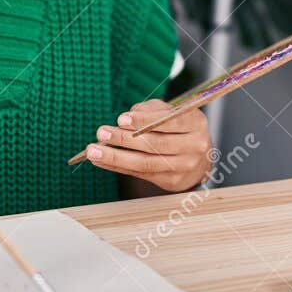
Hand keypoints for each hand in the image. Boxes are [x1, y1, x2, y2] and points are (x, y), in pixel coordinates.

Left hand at [81, 101, 212, 192]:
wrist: (198, 158)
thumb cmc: (178, 128)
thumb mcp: (169, 111)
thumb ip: (149, 110)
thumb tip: (127, 118)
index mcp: (196, 123)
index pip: (169, 121)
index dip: (144, 121)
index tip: (121, 119)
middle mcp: (194, 146)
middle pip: (155, 144)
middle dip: (124, 139)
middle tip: (101, 132)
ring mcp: (183, 166)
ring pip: (145, 163)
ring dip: (116, 157)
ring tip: (94, 151)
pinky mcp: (171, 181)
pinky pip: (140, 174)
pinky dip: (118, 167)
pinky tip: (101, 161)